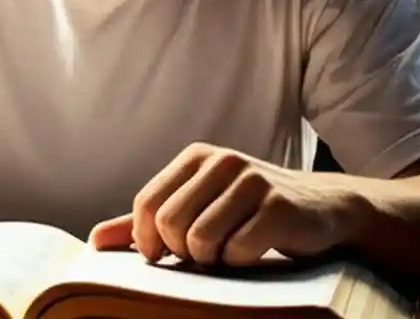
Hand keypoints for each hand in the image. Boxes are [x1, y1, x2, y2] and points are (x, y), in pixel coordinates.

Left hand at [88, 142, 359, 266]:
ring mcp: (253, 181)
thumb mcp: (197, 208)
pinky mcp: (280, 207)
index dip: (148, 239)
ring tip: (230, 251)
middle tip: (204, 254)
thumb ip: (144, 224)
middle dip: (182, 252)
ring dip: (212, 260)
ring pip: (201, 239)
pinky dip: (240, 263)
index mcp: (196, 157)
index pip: (146, 204)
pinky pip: (238, 251)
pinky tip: (255, 251)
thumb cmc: (250, 212)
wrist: (325, 209)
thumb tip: (93, 242)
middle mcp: (222, 161)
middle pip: (170, 223)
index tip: (165, 254)